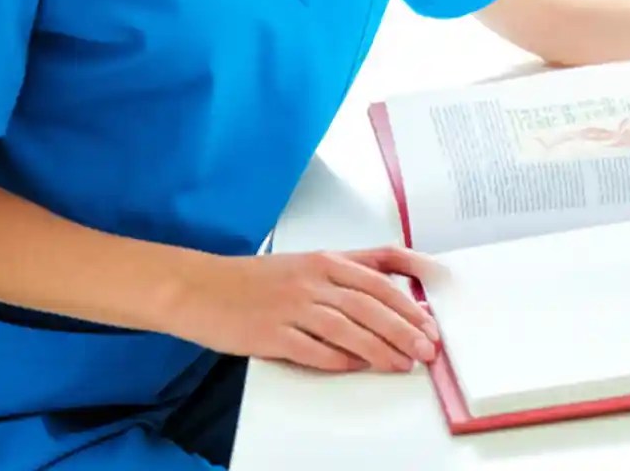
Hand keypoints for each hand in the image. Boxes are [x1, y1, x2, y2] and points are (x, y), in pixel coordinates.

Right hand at [168, 247, 442, 372]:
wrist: (199, 288)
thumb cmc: (257, 279)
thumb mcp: (309, 261)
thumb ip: (354, 267)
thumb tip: (401, 277)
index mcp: (324, 261)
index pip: (378, 280)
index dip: (408, 304)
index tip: (430, 322)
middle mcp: (311, 281)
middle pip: (368, 306)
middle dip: (403, 329)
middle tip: (426, 348)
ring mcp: (290, 307)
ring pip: (346, 329)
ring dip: (379, 349)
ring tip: (401, 363)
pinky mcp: (269, 334)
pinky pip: (311, 350)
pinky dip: (337, 359)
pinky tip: (356, 367)